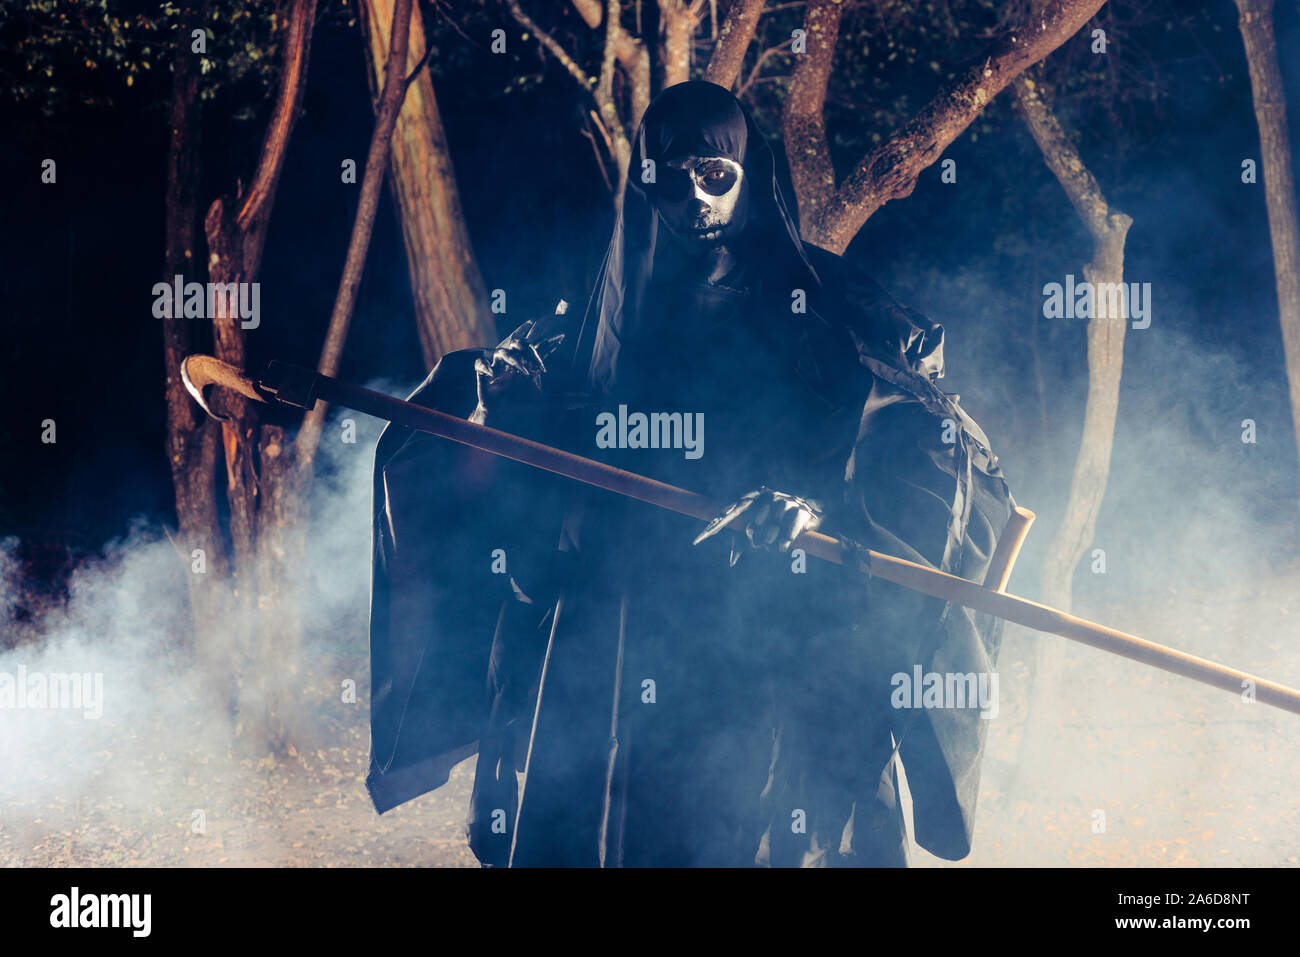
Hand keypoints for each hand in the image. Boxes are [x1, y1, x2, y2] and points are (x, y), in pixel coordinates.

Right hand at [472, 320, 563, 420]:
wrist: (498, 411)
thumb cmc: (520, 402)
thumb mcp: (544, 402)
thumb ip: (564, 400)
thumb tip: (588, 401)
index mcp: (528, 365)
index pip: (539, 350)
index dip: (550, 343)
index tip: (564, 337)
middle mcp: (513, 362)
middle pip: (521, 347)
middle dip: (530, 350)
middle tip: (539, 363)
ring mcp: (498, 366)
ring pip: (503, 352)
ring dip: (513, 360)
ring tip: (524, 371)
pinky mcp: (483, 373)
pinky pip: (480, 365)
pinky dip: (485, 368)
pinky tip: (492, 375)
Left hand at [692, 486, 823, 561]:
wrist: (811, 513)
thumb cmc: (779, 525)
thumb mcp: (760, 532)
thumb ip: (745, 542)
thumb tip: (731, 561)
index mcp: (755, 499)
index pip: (734, 509)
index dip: (720, 521)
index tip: (703, 536)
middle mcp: (769, 497)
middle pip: (757, 517)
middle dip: (758, 534)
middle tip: (759, 544)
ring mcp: (786, 501)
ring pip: (774, 522)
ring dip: (772, 537)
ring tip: (772, 546)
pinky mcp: (801, 511)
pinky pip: (791, 526)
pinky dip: (786, 538)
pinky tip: (783, 547)